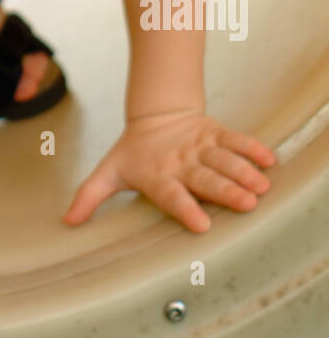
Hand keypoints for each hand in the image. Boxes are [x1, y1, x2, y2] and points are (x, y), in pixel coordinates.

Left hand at [61, 111, 275, 232]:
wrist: (154, 113)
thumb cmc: (134, 152)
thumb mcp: (109, 172)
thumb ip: (90, 196)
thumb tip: (67, 221)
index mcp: (157, 175)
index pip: (172, 194)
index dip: (185, 208)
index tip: (201, 225)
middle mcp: (182, 162)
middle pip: (205, 178)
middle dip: (226, 191)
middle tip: (246, 203)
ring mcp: (200, 146)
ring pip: (224, 159)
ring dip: (243, 172)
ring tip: (261, 186)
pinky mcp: (215, 133)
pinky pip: (235, 139)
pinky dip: (252, 148)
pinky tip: (269, 159)